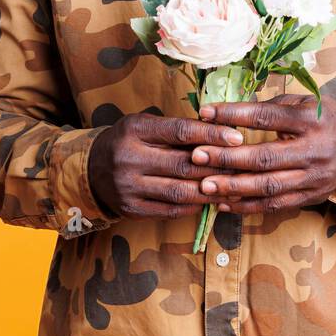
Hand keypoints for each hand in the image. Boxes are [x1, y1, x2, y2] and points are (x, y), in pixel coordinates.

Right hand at [87, 113, 250, 218]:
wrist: (90, 169)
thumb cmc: (128, 141)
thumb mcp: (145, 125)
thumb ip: (176, 128)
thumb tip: (220, 130)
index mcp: (134, 130)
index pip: (180, 131)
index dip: (211, 134)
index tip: (237, 137)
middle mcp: (129, 158)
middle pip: (184, 164)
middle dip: (218, 166)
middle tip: (244, 165)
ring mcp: (129, 186)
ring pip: (180, 191)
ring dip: (211, 190)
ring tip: (234, 186)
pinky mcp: (131, 209)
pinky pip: (171, 210)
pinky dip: (195, 206)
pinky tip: (211, 200)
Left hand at [189, 94, 335, 213]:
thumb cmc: (326, 119)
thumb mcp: (306, 103)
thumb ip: (272, 107)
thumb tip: (229, 110)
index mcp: (311, 120)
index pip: (267, 118)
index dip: (234, 115)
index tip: (205, 113)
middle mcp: (313, 151)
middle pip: (265, 157)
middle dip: (227, 158)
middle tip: (197, 156)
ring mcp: (313, 178)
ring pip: (268, 187)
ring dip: (233, 187)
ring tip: (204, 185)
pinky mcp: (310, 198)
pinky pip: (275, 206)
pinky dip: (247, 206)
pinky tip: (223, 204)